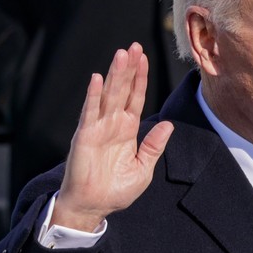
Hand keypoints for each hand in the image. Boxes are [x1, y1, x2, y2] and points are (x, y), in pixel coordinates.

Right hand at [54, 43, 173, 231]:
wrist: (94, 206)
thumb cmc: (116, 190)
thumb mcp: (143, 168)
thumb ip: (154, 146)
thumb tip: (168, 125)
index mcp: (127, 131)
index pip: (135, 98)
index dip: (140, 79)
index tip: (145, 58)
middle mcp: (112, 125)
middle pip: (122, 90)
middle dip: (129, 69)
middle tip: (134, 46)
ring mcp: (98, 128)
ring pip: (108, 96)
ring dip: (114, 75)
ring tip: (121, 54)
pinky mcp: (84, 137)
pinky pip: (90, 113)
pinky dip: (94, 96)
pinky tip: (98, 79)